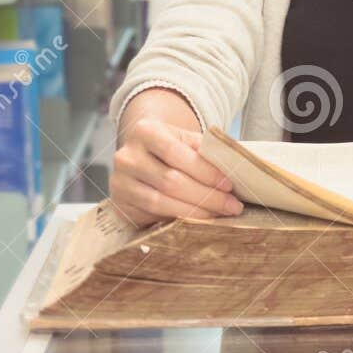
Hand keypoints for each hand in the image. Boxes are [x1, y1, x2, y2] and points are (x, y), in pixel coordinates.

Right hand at [110, 102, 243, 227]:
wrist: (143, 154)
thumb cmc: (172, 147)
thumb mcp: (187, 140)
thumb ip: (205, 151)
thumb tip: (233, 169)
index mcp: (145, 131)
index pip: (175, 153)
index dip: (205, 171)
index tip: (229, 185)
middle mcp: (127, 156)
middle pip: (170, 181)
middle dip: (206, 196)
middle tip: (232, 206)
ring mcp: (120, 182)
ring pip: (160, 202)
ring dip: (195, 212)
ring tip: (219, 214)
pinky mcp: (119, 205)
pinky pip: (151, 216)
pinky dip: (177, 220)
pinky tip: (197, 221)